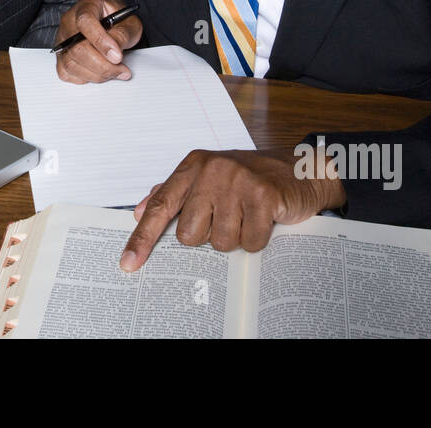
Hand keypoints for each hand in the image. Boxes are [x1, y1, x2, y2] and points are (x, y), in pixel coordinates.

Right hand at [54, 0, 143, 82]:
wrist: (112, 27)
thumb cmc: (119, 22)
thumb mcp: (129, 23)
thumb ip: (122, 35)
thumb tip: (113, 53)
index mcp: (86, 7)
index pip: (85, 22)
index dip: (101, 41)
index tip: (117, 56)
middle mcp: (69, 22)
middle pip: (77, 48)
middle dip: (103, 65)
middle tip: (122, 69)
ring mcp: (62, 41)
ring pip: (72, 64)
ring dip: (98, 74)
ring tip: (115, 72)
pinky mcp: (60, 57)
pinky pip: (67, 73)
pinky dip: (86, 78)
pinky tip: (99, 73)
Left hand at [119, 148, 345, 270]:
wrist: (302, 170)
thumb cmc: (251, 178)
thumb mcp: (209, 177)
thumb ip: (174, 192)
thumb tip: (140, 212)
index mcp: (193, 165)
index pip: (161, 207)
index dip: (142, 238)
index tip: (128, 263)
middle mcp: (211, 170)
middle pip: (191, 235)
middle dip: (209, 236)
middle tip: (228, 218)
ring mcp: (237, 181)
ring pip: (221, 243)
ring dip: (236, 238)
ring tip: (247, 216)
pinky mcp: (263, 195)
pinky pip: (249, 243)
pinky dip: (257, 240)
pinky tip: (264, 220)